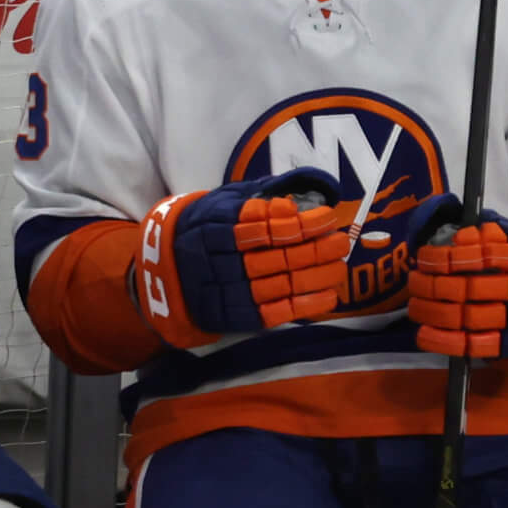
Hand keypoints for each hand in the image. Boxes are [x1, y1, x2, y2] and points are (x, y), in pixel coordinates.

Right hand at [132, 167, 349, 348]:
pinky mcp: (232, 315)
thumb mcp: (221, 202)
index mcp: (211, 225)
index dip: (295, 222)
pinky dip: (304, 305)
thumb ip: (258, 195)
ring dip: (314, 276)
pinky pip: (273, 313)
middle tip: (341, 242)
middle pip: (271, 255)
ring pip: (277, 284)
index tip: (326, 217)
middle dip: (312, 249)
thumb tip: (301, 191)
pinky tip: (328, 295)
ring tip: (339, 265)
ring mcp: (223, 290)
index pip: (258, 225)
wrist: (167, 270)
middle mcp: (215, 259)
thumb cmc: (206, 228)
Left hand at [409, 201, 507, 363]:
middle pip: (472, 287)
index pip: (485, 255)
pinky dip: (446, 341)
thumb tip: (461, 236)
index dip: (450, 257)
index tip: (424, 258)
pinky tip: (424, 333)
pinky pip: (477, 345)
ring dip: (435, 311)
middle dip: (434, 285)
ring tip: (414, 305)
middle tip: (413, 282)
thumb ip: (490, 232)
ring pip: (471, 317)